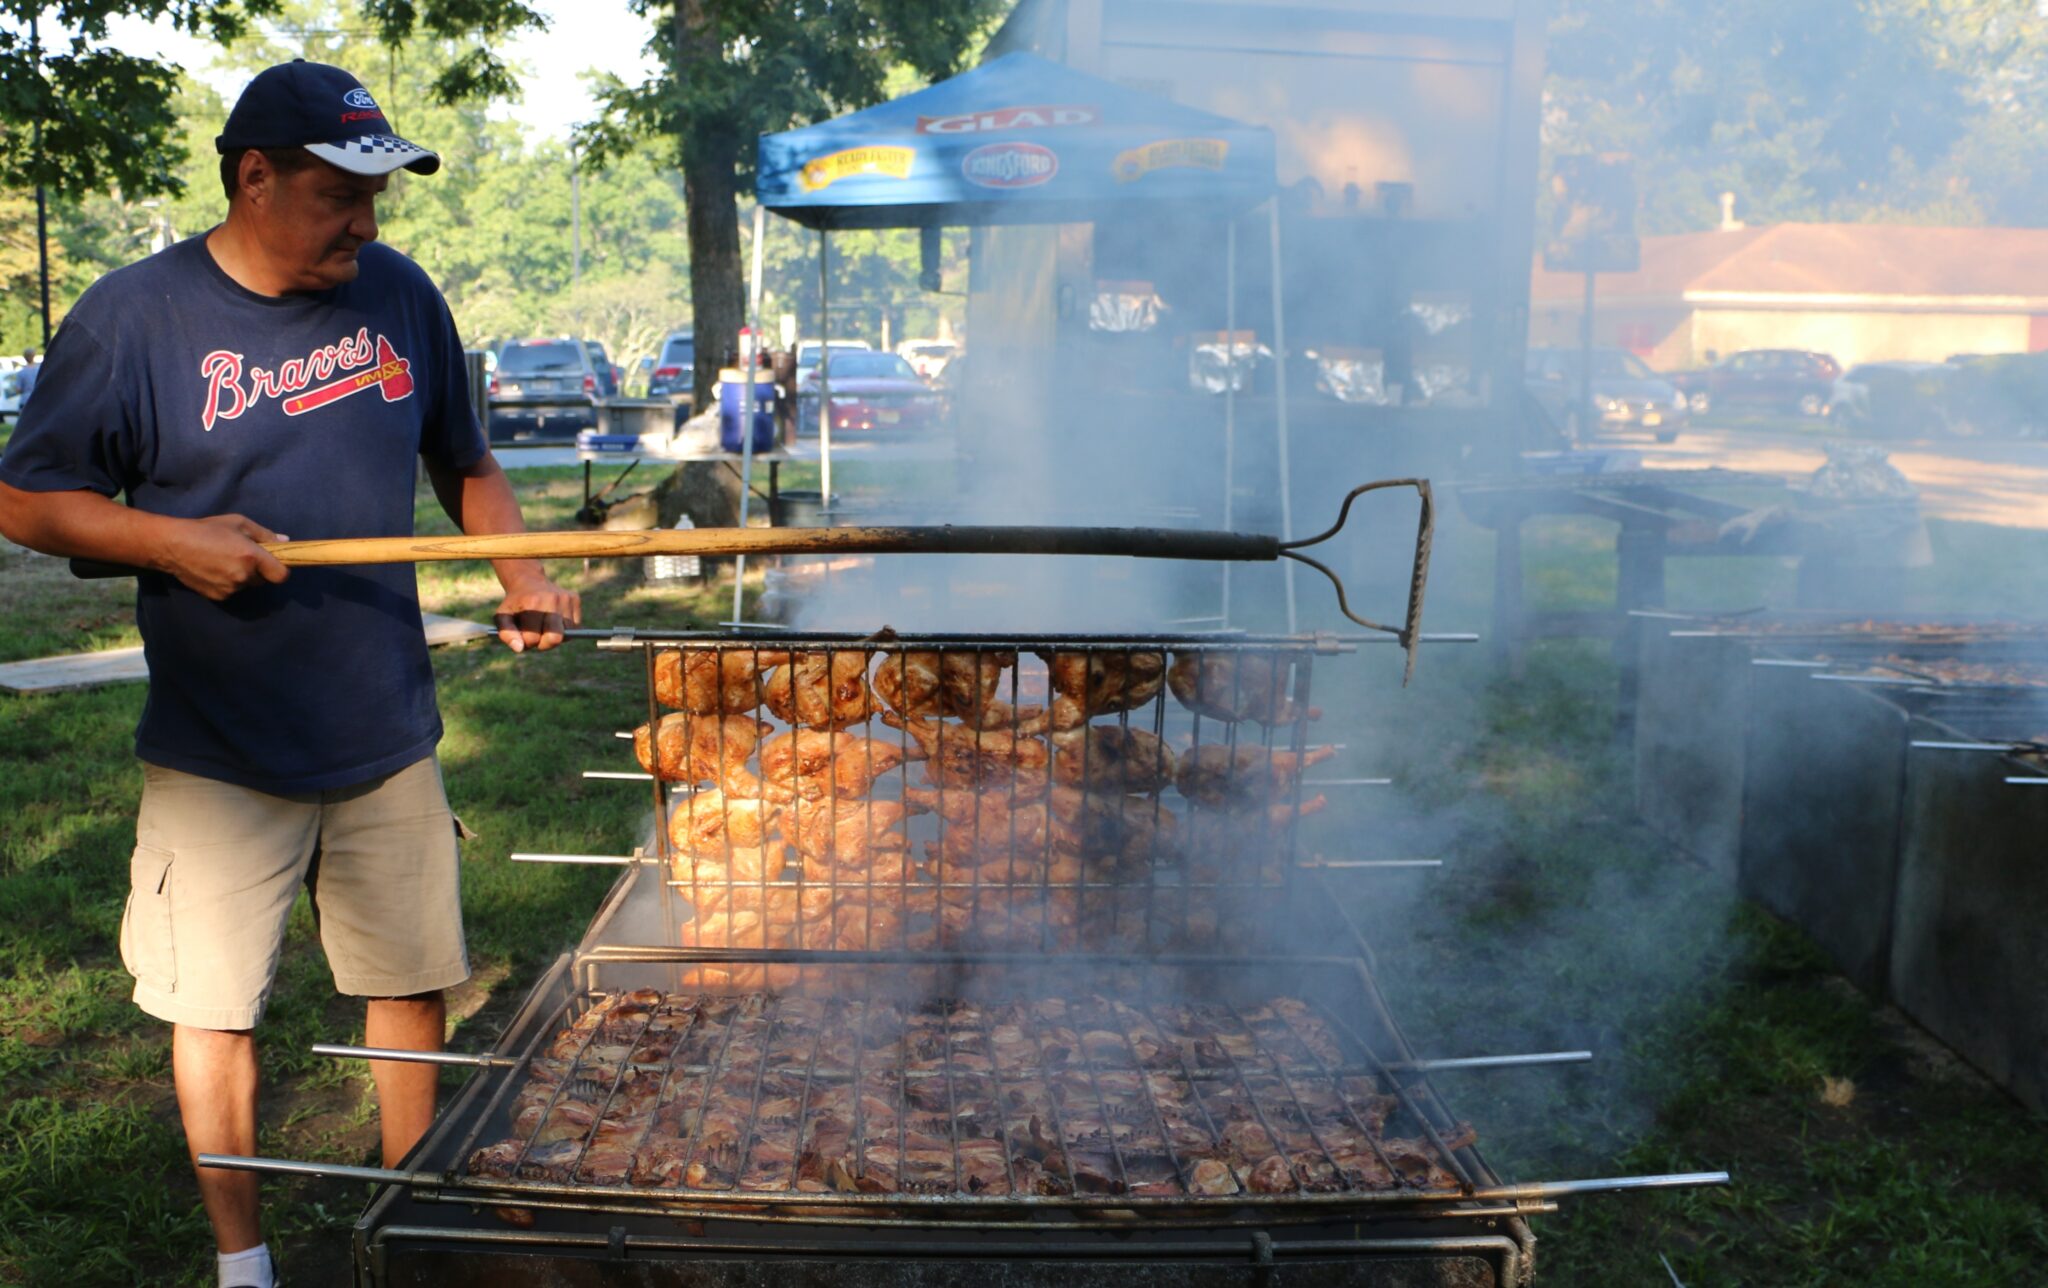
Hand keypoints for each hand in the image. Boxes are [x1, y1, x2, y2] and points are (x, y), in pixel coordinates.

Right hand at [164, 514, 289, 600]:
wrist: (172, 545)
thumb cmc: (207, 529)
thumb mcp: (238, 523)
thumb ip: (264, 534)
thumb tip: (285, 541)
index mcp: (251, 557)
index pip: (281, 575)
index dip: (280, 569)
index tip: (273, 562)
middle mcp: (243, 576)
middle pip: (263, 580)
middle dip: (258, 570)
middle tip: (242, 556)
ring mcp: (230, 589)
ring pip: (247, 585)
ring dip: (242, 576)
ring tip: (224, 560)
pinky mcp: (218, 596)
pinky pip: (232, 591)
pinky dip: (229, 583)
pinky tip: (214, 569)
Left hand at [492, 577, 579, 652]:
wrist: (528, 582)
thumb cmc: (515, 605)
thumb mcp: (503, 617)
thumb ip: (507, 634)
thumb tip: (520, 649)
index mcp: (532, 603)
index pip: (533, 639)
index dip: (527, 642)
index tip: (524, 633)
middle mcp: (552, 599)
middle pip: (555, 638)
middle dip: (544, 643)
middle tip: (537, 635)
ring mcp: (566, 598)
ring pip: (567, 635)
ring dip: (555, 636)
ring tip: (546, 626)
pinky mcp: (575, 599)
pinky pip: (575, 627)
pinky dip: (566, 630)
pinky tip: (555, 620)